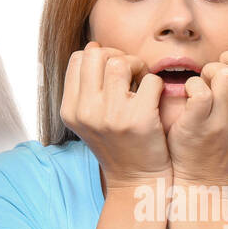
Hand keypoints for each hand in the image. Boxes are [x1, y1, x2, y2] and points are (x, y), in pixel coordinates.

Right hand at [60, 41, 168, 188]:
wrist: (136, 181)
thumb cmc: (117, 145)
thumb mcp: (90, 119)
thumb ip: (87, 87)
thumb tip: (93, 47)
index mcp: (70, 110)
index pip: (79, 58)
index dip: (100, 58)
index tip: (114, 75)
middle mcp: (86, 112)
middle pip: (98, 54)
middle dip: (119, 57)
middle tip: (131, 76)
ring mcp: (112, 116)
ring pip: (121, 62)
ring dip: (138, 66)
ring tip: (142, 83)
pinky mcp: (139, 120)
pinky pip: (150, 80)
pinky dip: (157, 85)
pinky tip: (155, 98)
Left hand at [166, 46, 227, 185]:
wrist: (204, 181)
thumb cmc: (225, 145)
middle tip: (217, 75)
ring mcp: (223, 121)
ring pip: (225, 72)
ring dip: (209, 71)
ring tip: (204, 85)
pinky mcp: (198, 125)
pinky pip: (199, 89)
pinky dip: (191, 85)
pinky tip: (190, 96)